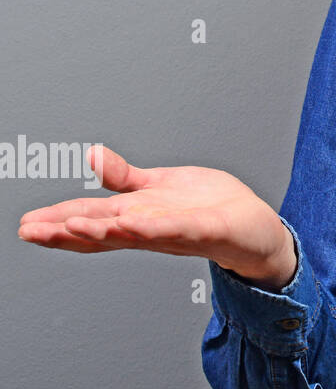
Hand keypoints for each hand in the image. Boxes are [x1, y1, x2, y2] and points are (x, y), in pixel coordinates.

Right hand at [16, 144, 296, 286]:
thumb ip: (124, 176)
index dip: (57, 222)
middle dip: (67, 230)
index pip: (92, 219)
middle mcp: (152, 228)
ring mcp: (178, 232)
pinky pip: (176, 229)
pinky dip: (151, 227)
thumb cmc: (210, 208)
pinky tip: (130, 224)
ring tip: (70, 227)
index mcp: (138, 216)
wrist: (257, 229)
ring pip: (135, 233)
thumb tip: (91, 154)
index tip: (26, 224)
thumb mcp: (160, 186)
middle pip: (104, 230)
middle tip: (31, 230)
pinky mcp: (207, 230)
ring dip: (102, 231)